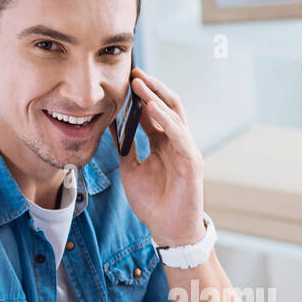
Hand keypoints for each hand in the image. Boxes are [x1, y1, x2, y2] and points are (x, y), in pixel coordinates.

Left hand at [112, 68, 205, 245]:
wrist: (168, 229)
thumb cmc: (153, 202)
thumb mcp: (131, 169)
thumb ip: (124, 147)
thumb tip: (109, 124)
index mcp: (163, 143)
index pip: (154, 111)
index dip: (141, 94)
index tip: (124, 79)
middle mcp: (176, 141)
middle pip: (167, 105)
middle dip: (151, 87)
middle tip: (133, 71)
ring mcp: (186, 149)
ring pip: (174, 114)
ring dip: (156, 97)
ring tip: (139, 83)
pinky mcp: (192, 160)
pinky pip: (179, 135)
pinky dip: (165, 120)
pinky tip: (151, 108)